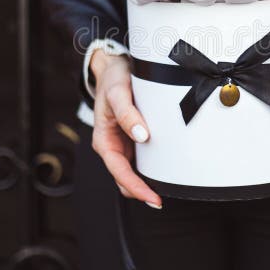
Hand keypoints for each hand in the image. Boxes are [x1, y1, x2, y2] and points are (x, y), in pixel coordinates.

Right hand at [89, 51, 161, 208]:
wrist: (113, 67)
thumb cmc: (112, 80)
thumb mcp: (118, 93)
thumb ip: (127, 114)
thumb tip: (141, 135)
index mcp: (104, 140)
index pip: (119, 171)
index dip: (134, 187)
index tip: (151, 197)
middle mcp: (113, 145)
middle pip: (125, 177)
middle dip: (141, 191)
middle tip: (160, 201)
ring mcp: (123, 143)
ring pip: (133, 171)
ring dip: (146, 183)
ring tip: (165, 191)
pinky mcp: (133, 139)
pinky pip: (141, 160)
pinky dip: (151, 169)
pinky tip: (164, 173)